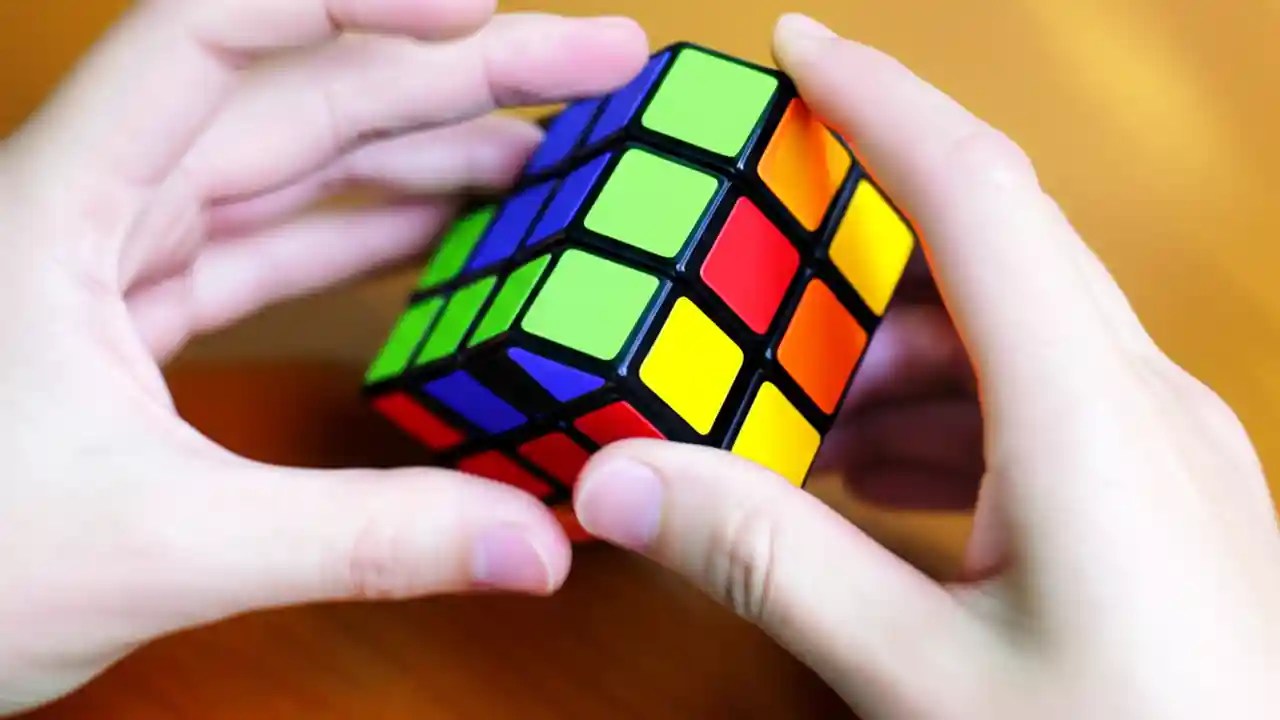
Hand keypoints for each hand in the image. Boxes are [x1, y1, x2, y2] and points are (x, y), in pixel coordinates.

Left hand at [0, 1, 646, 712]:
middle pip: (298, 95)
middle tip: (585, 75)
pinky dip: (367, 239)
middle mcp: (96, 211)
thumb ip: (362, 535)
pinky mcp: (138, 323)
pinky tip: (444, 237)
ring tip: (544, 159)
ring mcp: (120, 264)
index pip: (214, 31)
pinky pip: (274, 249)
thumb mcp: (162, 546)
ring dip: (423, 157)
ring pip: (297, 171)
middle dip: (454, 78)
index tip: (483, 5)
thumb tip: (526, 539)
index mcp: (66, 210)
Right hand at [572, 14, 1279, 718]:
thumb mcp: (926, 677)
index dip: (878, 104)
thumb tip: (623, 480)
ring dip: (889, 343)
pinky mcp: (1155, 493)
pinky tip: (871, 468)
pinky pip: (1034, 399)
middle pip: (986, 249)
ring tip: (786, 393)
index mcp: (1090, 415)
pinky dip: (938, 406)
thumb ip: (770, 563)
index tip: (797, 51)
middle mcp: (1138, 402)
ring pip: (1006, 328)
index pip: (973, 193)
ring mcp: (1158, 446)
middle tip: (752, 247)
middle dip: (857, 234)